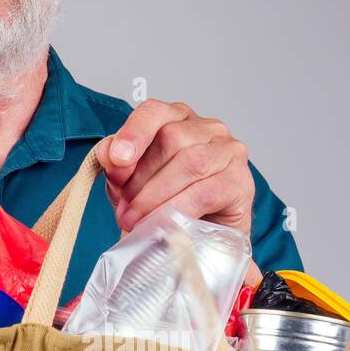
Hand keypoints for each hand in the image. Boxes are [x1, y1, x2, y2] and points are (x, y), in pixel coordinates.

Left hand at [94, 99, 261, 286]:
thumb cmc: (167, 202)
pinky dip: (179, 209)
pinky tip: (163, 224)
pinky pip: (206, 192)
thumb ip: (118, 165)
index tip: (116, 159)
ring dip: (155, 197)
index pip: (154, 112)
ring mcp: (229, 152)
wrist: (202, 238)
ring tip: (136, 220)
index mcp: (177, 119)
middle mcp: (207, 128)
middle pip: (170, 139)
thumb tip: (108, 153)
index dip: (133, 133)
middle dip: (139, 178)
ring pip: (189, 163)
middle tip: (123, 209)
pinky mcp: (241, 182)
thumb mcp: (132, 181)